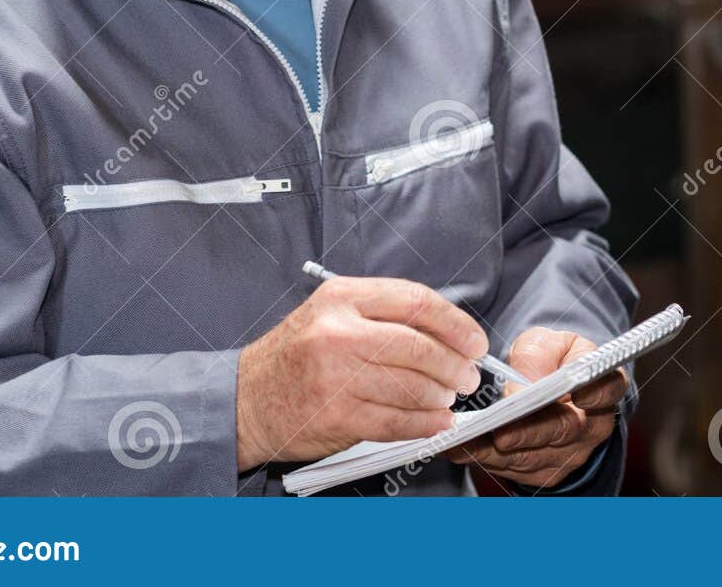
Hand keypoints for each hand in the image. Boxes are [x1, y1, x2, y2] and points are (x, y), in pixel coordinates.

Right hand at [235, 276, 486, 469]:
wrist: (245, 400)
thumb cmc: (297, 356)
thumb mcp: (332, 314)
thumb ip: (385, 315)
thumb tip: (449, 333)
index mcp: (342, 297)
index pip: (416, 301)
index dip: (456, 323)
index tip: (475, 341)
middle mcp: (338, 332)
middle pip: (419, 346)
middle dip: (454, 364)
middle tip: (467, 376)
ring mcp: (335, 376)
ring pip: (412, 386)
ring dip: (441, 397)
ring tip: (448, 399)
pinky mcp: (336, 416)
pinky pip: (396, 422)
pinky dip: (425, 424)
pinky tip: (436, 423)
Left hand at [446, 327, 626, 489]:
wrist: (548, 387)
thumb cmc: (550, 360)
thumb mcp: (546, 342)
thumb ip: (537, 354)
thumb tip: (521, 387)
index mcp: (602, 384)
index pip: (608, 388)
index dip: (597, 393)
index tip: (579, 394)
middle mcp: (593, 424)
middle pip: (566, 431)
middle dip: (530, 432)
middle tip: (501, 432)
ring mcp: (571, 453)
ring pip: (535, 456)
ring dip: (498, 451)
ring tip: (465, 441)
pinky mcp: (546, 471)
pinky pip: (516, 470)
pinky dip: (486, 460)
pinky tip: (459, 449)